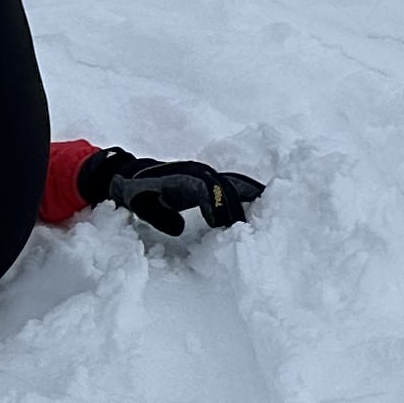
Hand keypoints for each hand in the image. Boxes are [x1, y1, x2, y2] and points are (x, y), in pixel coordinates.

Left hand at [78, 148, 266, 233]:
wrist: (132, 175)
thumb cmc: (136, 193)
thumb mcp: (141, 205)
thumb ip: (159, 216)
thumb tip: (180, 229)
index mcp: (183, 179)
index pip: (208, 190)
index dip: (218, 204)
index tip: (225, 223)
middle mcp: (199, 173)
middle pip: (228, 185)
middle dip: (244, 201)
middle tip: (257, 223)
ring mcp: (206, 175)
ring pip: (234, 183)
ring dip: (252, 195)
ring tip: (271, 210)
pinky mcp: (209, 180)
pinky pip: (232, 185)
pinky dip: (247, 193)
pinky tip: (260, 203)